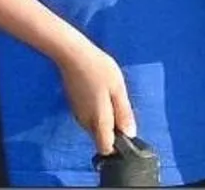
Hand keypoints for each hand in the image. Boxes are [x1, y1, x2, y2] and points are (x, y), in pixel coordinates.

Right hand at [57, 37, 135, 154]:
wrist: (73, 54)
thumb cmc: (99, 69)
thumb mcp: (118, 89)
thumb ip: (124, 113)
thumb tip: (131, 134)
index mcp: (98, 121)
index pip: (106, 149)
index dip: (117, 145)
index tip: (124, 128)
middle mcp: (85, 122)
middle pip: (100, 137)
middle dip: (111, 128)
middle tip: (118, 104)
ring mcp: (77, 113)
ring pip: (94, 126)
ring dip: (104, 117)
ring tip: (109, 93)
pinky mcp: (74, 104)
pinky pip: (88, 115)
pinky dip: (95, 109)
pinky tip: (98, 90)